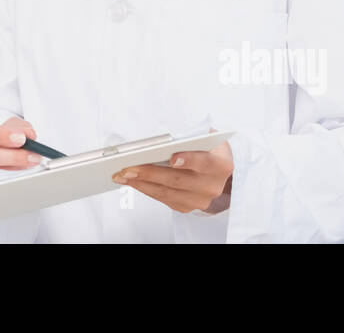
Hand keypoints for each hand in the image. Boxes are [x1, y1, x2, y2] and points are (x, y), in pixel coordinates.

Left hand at [112, 139, 233, 213]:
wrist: (218, 169)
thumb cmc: (207, 148)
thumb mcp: (205, 137)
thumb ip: (189, 137)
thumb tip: (162, 141)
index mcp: (221, 164)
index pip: (204, 162)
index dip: (188, 160)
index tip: (172, 157)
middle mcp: (212, 185)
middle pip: (178, 180)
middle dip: (151, 173)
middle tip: (128, 166)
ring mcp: (200, 199)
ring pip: (167, 192)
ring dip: (141, 183)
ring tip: (122, 174)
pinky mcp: (188, 207)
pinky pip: (163, 199)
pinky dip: (145, 189)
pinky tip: (131, 181)